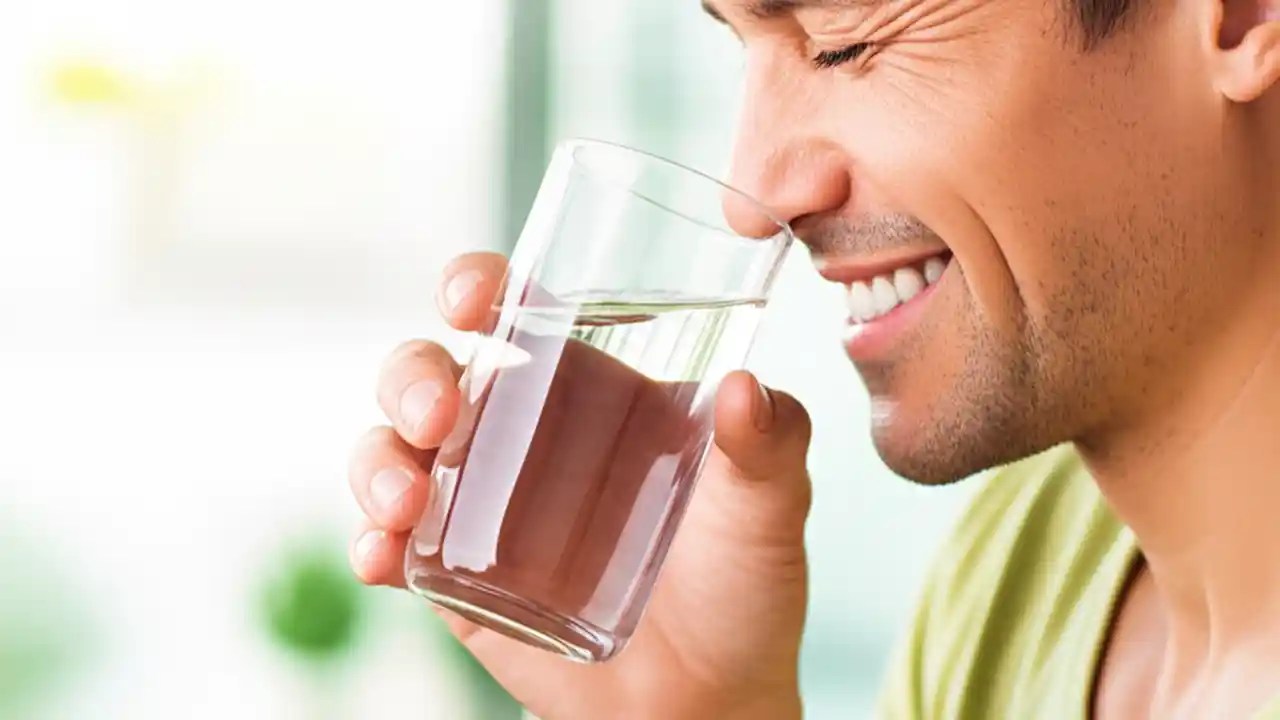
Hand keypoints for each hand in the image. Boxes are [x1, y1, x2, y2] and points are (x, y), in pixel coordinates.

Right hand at [348, 252, 811, 719]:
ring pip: (394, 448)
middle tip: (439, 416)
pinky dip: (371, 541)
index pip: (520, 312)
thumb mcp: (770, 506)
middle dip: (414, 378)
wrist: (708, 699)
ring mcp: (480, 503)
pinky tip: (381, 556)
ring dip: (378, 459)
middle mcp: (523, 431)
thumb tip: (742, 389)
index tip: (472, 296)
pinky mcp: (454, 574)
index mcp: (590, 388)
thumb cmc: (740, 582)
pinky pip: (393, 542)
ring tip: (406, 502)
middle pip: (435, 371)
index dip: (479, 284)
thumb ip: (771, 443)